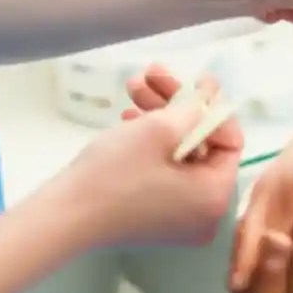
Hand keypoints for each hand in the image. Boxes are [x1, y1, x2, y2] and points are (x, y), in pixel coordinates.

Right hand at [51, 75, 241, 250]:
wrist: (63, 215)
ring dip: (158, 117)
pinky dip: (151, 142)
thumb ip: (195, 108)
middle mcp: (204, 213)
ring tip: (133, 86)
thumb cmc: (116, 172)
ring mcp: (178, 218)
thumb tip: (210, 98)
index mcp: (215, 197)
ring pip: (179, 153)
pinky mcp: (153, 216)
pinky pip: (164, 170)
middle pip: (202, 144)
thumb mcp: (161, 129)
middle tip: (153, 74)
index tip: (195, 79)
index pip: (230, 141)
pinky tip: (128, 117)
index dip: (213, 106)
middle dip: (177, 105)